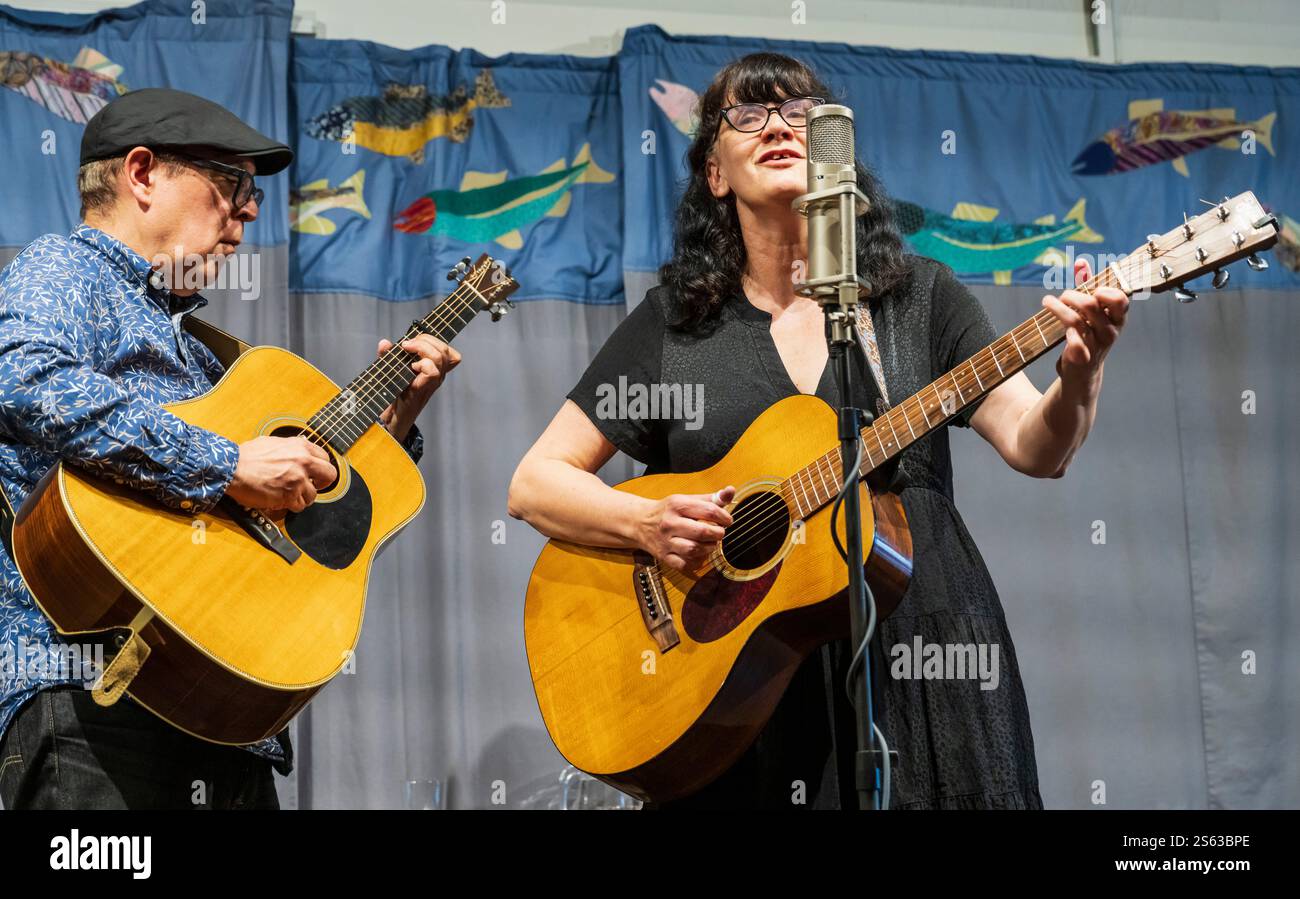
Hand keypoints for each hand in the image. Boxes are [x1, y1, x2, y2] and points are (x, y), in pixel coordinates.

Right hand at [226, 435, 335, 511]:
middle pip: (329, 476)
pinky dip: (291, 506)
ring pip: (313, 495)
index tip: (316, 473)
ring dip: (302, 497)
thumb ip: (290, 449)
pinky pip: (299, 506)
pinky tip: (281, 501)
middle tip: (312, 487)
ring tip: (289, 495)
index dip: (321, 468)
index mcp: (300, 447)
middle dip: (322, 484)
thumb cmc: (247, 457)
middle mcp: (303, 462)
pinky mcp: (290, 495)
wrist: (232, 469)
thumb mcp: (273, 443)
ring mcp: (298, 479)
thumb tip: (297, 452)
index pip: (325, 458)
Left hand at [377, 334, 461, 440]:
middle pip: (445, 351)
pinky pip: (432, 372)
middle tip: (407, 344)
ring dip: (423, 348)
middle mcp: (437, 377)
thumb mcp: (390, 370)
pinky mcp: (421, 389)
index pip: (449, 352)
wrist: (389, 418)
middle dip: (427, 340)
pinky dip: (422, 364)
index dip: (434, 340)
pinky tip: (411, 367)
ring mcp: (431, 383)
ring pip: (440, 358)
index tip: (413, 340)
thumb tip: (384, 343)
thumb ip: (387, 355)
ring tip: (407, 350)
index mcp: (434, 370)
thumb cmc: (392, 394)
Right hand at [637, 486, 735, 571]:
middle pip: (703, 532)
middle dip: (718, 534)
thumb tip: (730, 491)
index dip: (724, 517)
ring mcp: (666, 541)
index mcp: (677, 505)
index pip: (709, 511)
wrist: (640, 522)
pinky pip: (685, 564)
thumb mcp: (687, 499)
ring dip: (708, 548)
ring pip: (694, 549)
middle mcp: (670, 523)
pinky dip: (696, 561)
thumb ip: (711, 498)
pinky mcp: (664, 556)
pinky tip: (699, 553)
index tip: (727, 520)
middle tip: (719, 532)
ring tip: (710, 543)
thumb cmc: (669, 511)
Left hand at [1041, 258, 1128, 390]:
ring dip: (1058, 308)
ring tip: (1047, 301)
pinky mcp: (1083, 357)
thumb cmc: (1087, 335)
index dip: (1103, 291)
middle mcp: (1111, 331)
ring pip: (1076, 320)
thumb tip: (1081, 262)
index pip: (1120, 298)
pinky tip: (1061, 331)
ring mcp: (1097, 345)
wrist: (1082, 372)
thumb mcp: (1092, 312)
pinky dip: (1066, 334)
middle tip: (1062, 296)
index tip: (1089, 290)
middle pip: (1091, 305)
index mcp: (1118, 318)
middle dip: (1071, 296)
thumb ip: (1087, 286)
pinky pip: (1074, 342)